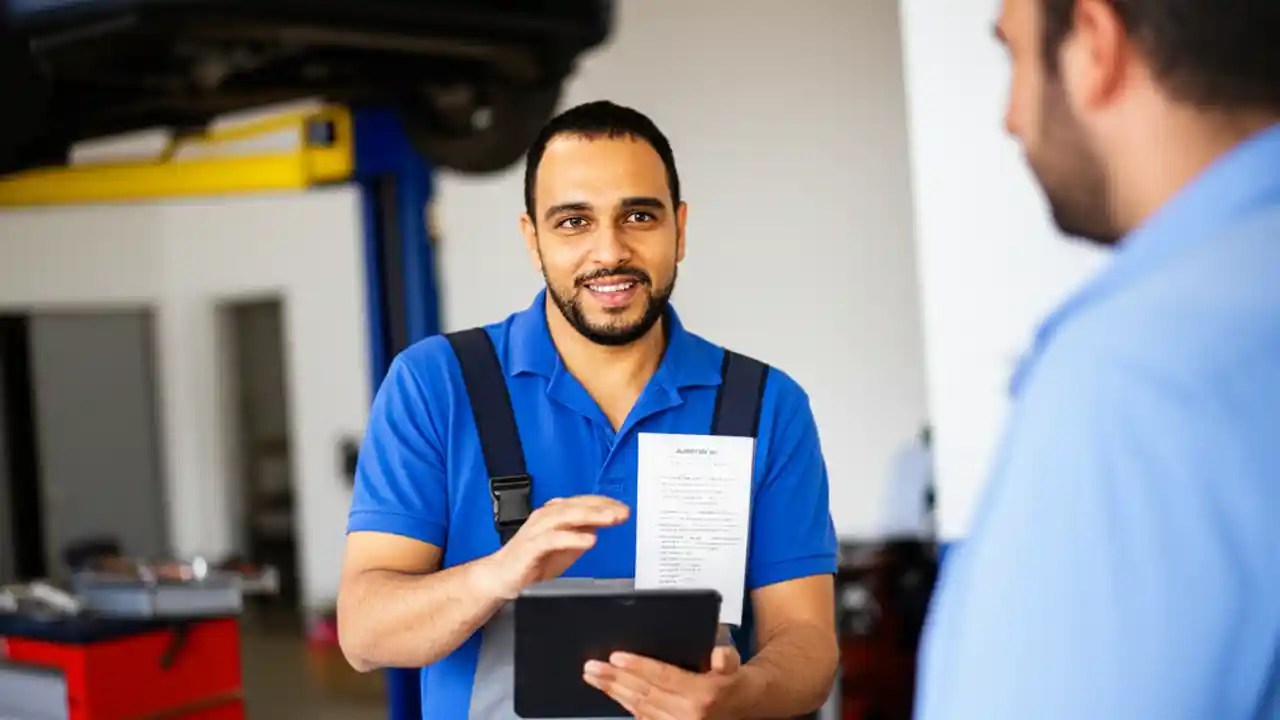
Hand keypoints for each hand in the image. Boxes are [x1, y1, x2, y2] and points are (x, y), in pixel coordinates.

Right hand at [478, 495, 628, 599]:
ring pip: (567, 516)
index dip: (605, 503)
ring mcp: (537, 530)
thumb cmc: (532, 561)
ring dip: (591, 516)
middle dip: (602, 508)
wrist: (501, 577)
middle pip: (577, 505)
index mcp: (554, 514)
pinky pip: (553, 539)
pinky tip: (589, 541)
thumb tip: (603, 523)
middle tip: (623, 512)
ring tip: (611, 519)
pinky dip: (572, 539)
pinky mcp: (531, 546)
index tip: (624, 509)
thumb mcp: (565, 545)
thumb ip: (582, 532)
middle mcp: (546, 517)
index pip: (583, 502)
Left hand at [583, 645, 752, 719]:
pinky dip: (624, 704)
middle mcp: (690, 714)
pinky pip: (642, 717)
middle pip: (645, 693)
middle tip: (592, 666)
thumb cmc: (732, 680)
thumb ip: (725, 657)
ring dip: (613, 692)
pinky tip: (611, 692)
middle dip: (615, 679)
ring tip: (594, 677)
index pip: (664, 677)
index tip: (616, 657)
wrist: (741, 706)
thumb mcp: (734, 663)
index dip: (639, 667)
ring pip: (639, 707)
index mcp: (704, 693)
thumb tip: (718, 654)